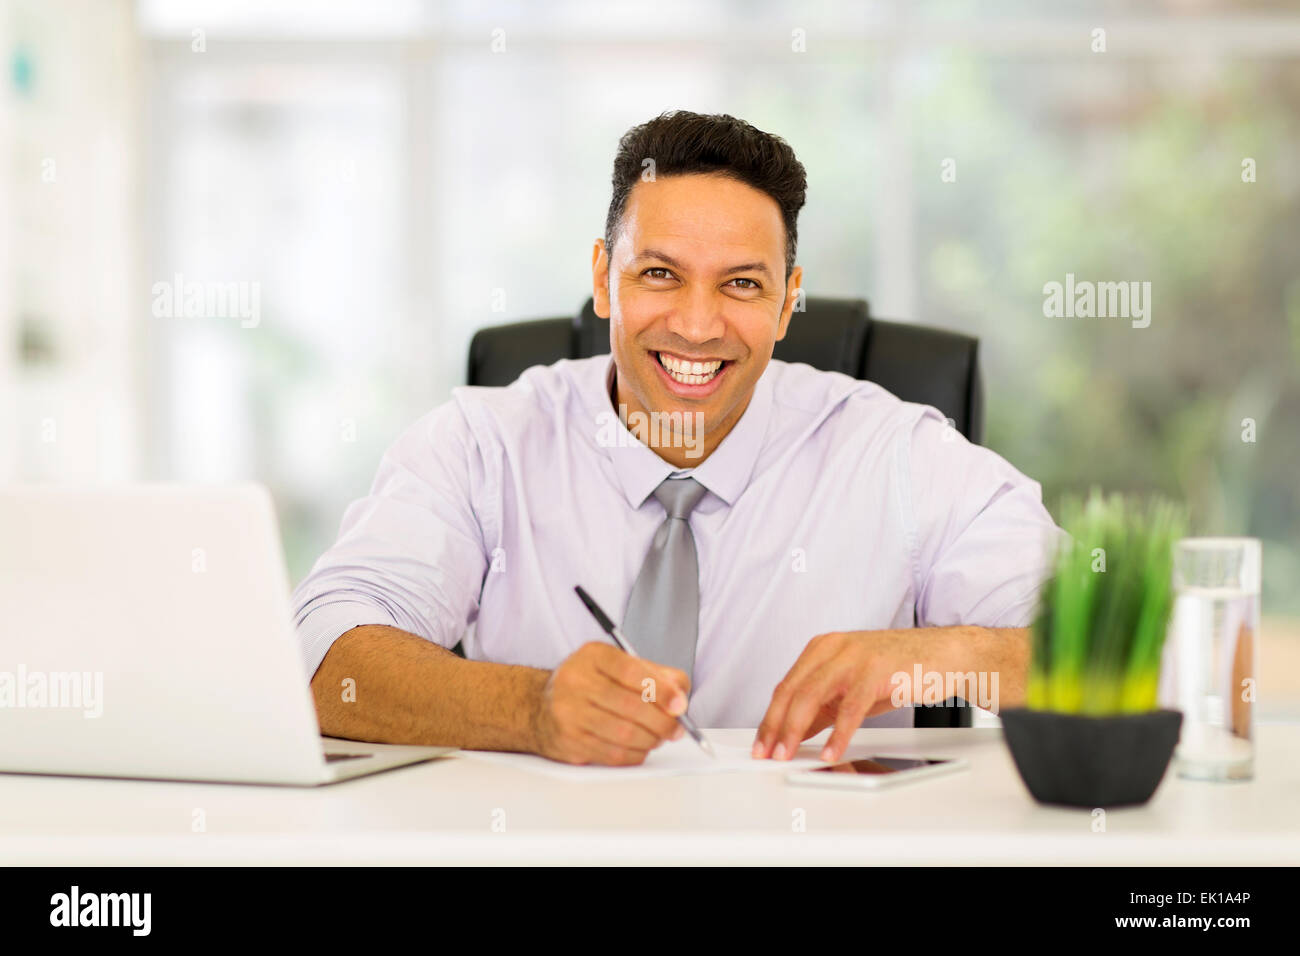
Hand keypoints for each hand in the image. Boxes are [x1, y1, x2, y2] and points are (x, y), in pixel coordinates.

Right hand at [530, 642, 689, 765]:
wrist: (541, 706)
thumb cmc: (588, 685)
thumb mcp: (618, 665)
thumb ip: (654, 674)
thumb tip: (680, 693)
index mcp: (592, 656)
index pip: (631, 670)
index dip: (661, 690)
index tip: (679, 704)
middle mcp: (575, 681)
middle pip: (630, 706)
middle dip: (662, 721)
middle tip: (676, 728)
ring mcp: (569, 713)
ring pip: (623, 734)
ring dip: (651, 740)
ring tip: (659, 737)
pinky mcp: (569, 741)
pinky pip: (613, 754)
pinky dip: (635, 754)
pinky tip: (640, 747)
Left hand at [752, 630, 909, 762]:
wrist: (943, 655)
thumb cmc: (897, 670)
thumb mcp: (851, 690)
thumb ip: (822, 709)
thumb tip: (793, 733)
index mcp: (821, 648)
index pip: (786, 686)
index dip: (769, 718)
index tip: (761, 744)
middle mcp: (833, 648)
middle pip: (793, 690)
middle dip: (776, 725)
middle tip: (768, 753)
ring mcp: (854, 656)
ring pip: (813, 695)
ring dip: (796, 729)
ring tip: (788, 754)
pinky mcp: (876, 670)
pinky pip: (850, 707)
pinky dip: (838, 734)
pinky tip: (831, 751)